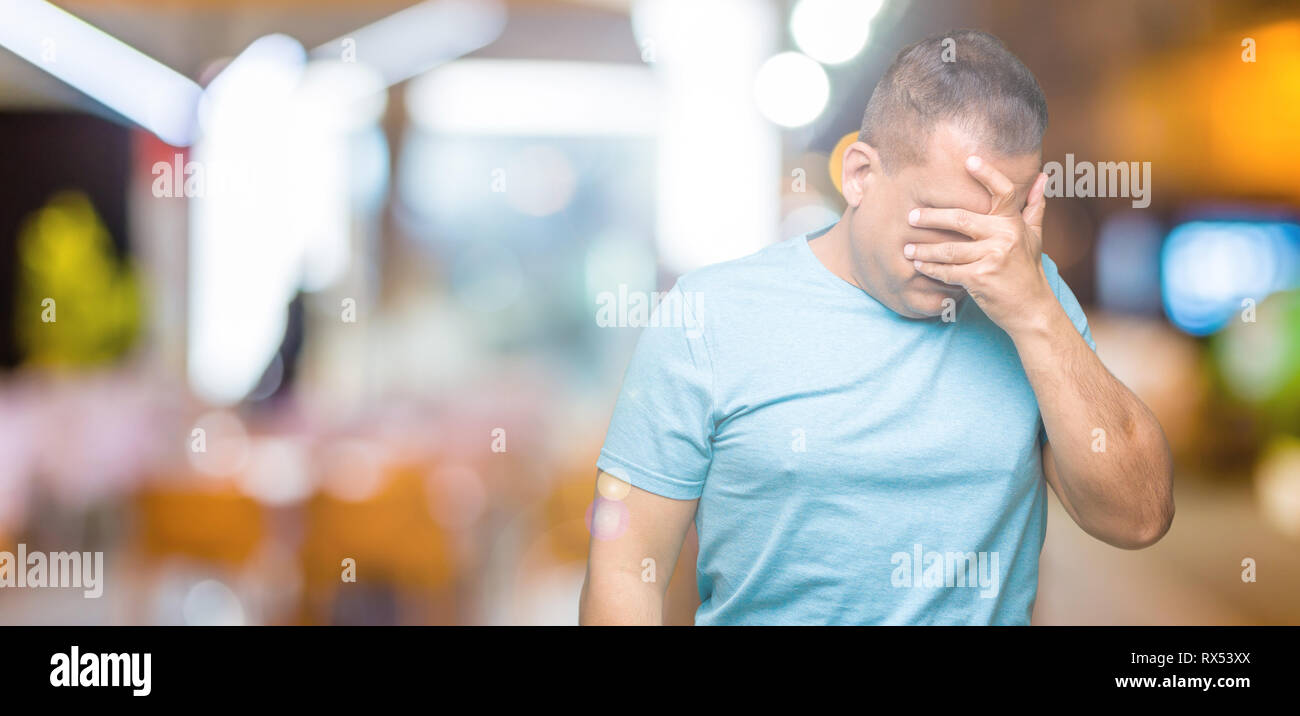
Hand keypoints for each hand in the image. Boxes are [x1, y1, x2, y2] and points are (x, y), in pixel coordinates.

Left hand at [904, 155, 1054, 336]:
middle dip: (931, 217)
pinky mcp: (980, 279)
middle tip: (911, 216)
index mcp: (1013, 223)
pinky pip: (948, 271)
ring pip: (949, 249)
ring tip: (907, 248)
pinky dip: (931, 270)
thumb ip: (1034, 206)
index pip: (1002, 192)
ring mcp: (992, 258)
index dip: (987, 174)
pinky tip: (919, 266)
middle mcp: (1004, 237)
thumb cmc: (1028, 269)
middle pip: (960, 219)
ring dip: (924, 249)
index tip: (968, 161)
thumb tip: (1042, 176)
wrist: (1031, 308)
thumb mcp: (1034, 236)